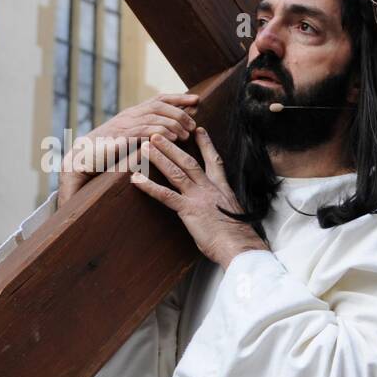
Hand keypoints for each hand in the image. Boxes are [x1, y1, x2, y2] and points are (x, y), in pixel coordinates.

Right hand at [59, 93, 199, 204]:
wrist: (83, 158)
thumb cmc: (107, 151)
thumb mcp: (129, 138)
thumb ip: (145, 131)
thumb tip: (168, 131)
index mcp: (133, 113)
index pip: (159, 99)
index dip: (179, 98)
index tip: (197, 100)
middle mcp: (129, 114)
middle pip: (160, 105)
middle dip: (180, 112)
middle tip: (193, 124)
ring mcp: (124, 124)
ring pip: (154, 116)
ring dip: (173, 123)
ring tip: (186, 134)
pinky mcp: (121, 136)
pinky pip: (144, 130)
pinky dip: (160, 132)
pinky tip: (172, 139)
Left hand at [130, 129, 267, 267]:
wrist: (240, 246)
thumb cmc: (238, 238)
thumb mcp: (232, 216)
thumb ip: (221, 208)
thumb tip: (216, 212)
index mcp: (222, 189)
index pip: (214, 161)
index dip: (206, 145)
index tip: (199, 130)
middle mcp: (210, 188)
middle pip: (189, 161)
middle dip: (173, 146)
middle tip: (159, 134)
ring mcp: (199, 197)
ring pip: (177, 172)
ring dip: (159, 158)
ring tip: (146, 147)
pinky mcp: (189, 210)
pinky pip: (166, 195)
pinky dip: (149, 186)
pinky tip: (136, 180)